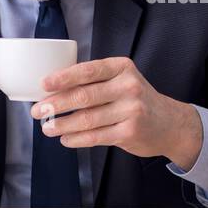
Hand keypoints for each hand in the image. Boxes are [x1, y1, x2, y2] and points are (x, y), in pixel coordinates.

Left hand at [30, 57, 202, 169]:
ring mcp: (131, 110)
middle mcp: (129, 86)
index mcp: (122, 68)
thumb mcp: (122, 80)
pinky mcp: (130, 132)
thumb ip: (95, 82)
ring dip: (62, 124)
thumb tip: (54, 89)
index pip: (88, 71)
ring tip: (47, 128)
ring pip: (87, 119)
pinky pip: (96, 137)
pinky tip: (66, 139)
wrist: (169, 124)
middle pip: (84, 96)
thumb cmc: (137, 100)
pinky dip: (77, 139)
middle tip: (38, 110)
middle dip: (56, 104)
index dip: (63, 78)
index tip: (44, 84)